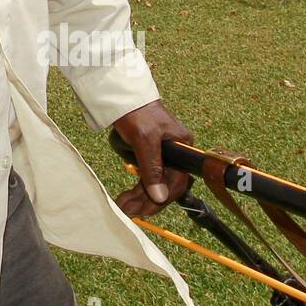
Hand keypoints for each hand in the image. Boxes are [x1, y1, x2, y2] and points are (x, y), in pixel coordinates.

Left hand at [111, 99, 192, 218]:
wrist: (122, 94)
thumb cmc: (136, 112)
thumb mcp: (145, 139)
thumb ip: (152, 168)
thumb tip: (160, 197)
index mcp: (183, 147)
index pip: (177, 182)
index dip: (162, 198)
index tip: (146, 211)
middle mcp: (177, 152)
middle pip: (165, 184)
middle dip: (147, 200)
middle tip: (128, 211)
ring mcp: (164, 153)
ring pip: (155, 182)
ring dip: (140, 196)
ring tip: (123, 207)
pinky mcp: (150, 152)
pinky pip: (147, 175)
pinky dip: (137, 186)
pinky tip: (127, 196)